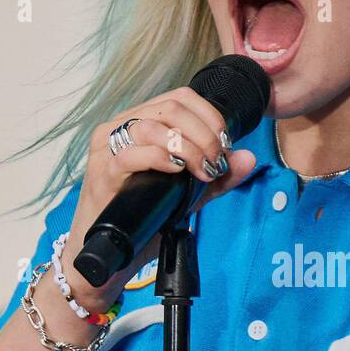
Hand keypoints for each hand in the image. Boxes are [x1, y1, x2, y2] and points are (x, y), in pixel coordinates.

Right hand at [63, 86, 255, 312]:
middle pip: (170, 107)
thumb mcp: (188, 193)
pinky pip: (130, 154)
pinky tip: (176, 171)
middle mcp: (121, 127)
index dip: (210, 117)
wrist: (110, 253)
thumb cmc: (144, 217)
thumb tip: (247, 158)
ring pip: (151, 125)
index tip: (225, 146)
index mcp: (141, 122)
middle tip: (214, 164)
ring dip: (186, 146)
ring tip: (199, 170)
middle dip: (203, 134)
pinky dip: (160, 158)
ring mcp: (107, 147)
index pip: (181, 97)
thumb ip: (218, 177)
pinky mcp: (101, 172)